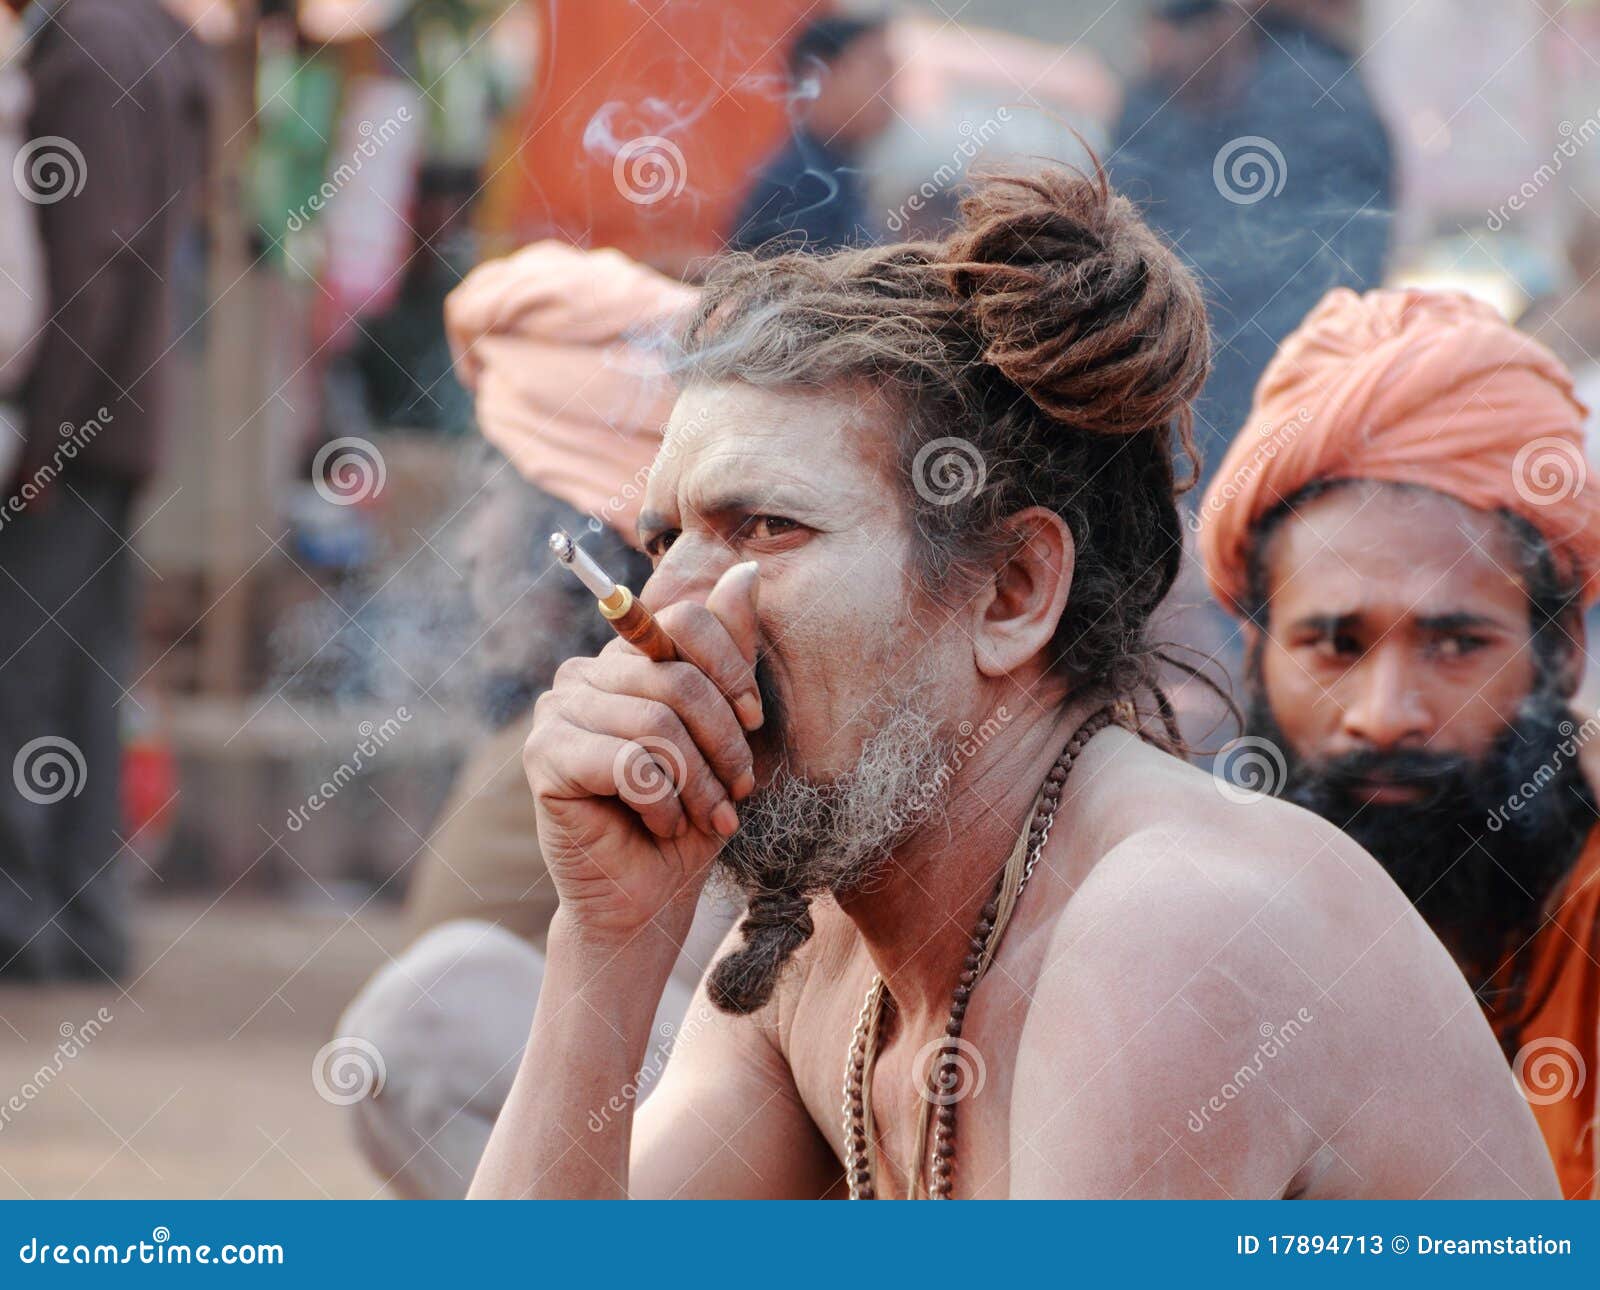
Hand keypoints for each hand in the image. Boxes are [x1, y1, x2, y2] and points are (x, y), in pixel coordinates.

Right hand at [524, 562, 762, 942]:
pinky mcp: (543, 757)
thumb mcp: (727, 730)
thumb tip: (746, 570)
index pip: (684, 622)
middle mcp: (584, 673)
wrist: (651, 896)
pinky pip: (627, 762)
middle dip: (723, 743)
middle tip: (738, 791)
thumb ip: (730, 651)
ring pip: (656, 724)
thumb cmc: (692, 812)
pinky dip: (663, 803)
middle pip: (676, 678)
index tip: (755, 726)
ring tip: (709, 817)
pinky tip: (663, 825)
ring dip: (698, 782)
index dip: (732, 674)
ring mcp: (557, 711)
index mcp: (626, 657)